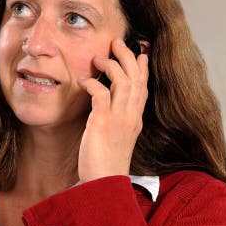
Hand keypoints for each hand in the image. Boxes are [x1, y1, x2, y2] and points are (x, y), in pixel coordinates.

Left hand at [76, 38, 148, 181]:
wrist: (104, 183)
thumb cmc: (104, 162)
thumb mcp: (113, 137)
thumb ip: (111, 119)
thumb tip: (101, 105)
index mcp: (135, 119)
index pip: (143, 88)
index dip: (142, 68)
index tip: (140, 52)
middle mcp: (131, 116)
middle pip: (136, 78)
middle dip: (128, 57)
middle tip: (117, 42)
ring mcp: (119, 118)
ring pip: (123, 81)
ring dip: (111, 65)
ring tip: (98, 57)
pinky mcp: (103, 122)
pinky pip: (101, 94)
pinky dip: (92, 83)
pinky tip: (82, 80)